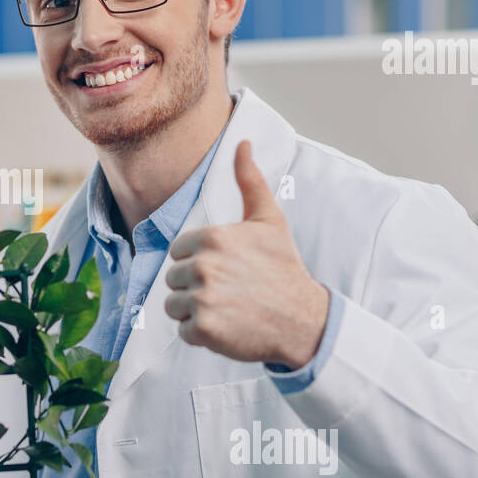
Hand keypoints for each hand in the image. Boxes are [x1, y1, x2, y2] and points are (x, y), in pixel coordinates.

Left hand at [164, 141, 328, 366]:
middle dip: (195, 287)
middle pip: (173, 278)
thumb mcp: (269, 221)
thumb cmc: (283, 269)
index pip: (178, 251)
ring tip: (227, 309)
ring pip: (173, 305)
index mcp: (212, 237)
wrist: (303, 320)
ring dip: (195, 311)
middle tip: (230, 292)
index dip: (198, 261)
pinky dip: (201, 334)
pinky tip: (228, 327)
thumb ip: (249, 181)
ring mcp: (202, 298)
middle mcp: (204, 266)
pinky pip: (183, 331)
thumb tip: (242, 143)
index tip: (226, 269)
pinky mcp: (203, 329)